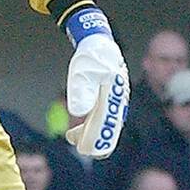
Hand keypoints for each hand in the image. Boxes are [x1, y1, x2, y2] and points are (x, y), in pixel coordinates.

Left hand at [64, 14, 129, 158]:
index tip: (81, 146)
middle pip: (109, 132)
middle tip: (76, 142)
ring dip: (89, 136)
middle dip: (93, 142)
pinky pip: (102, 122)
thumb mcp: (82, 70)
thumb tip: (78, 113)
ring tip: (72, 137)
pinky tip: (75, 132)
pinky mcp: (108, 103)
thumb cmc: (91, 55)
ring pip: (105, 128)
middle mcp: (118, 103)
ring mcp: (114, 104)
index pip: (107, 126)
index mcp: (114, 96)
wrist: (99, 43)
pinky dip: (89, 129)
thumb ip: (81, 90)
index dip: (95, 140)